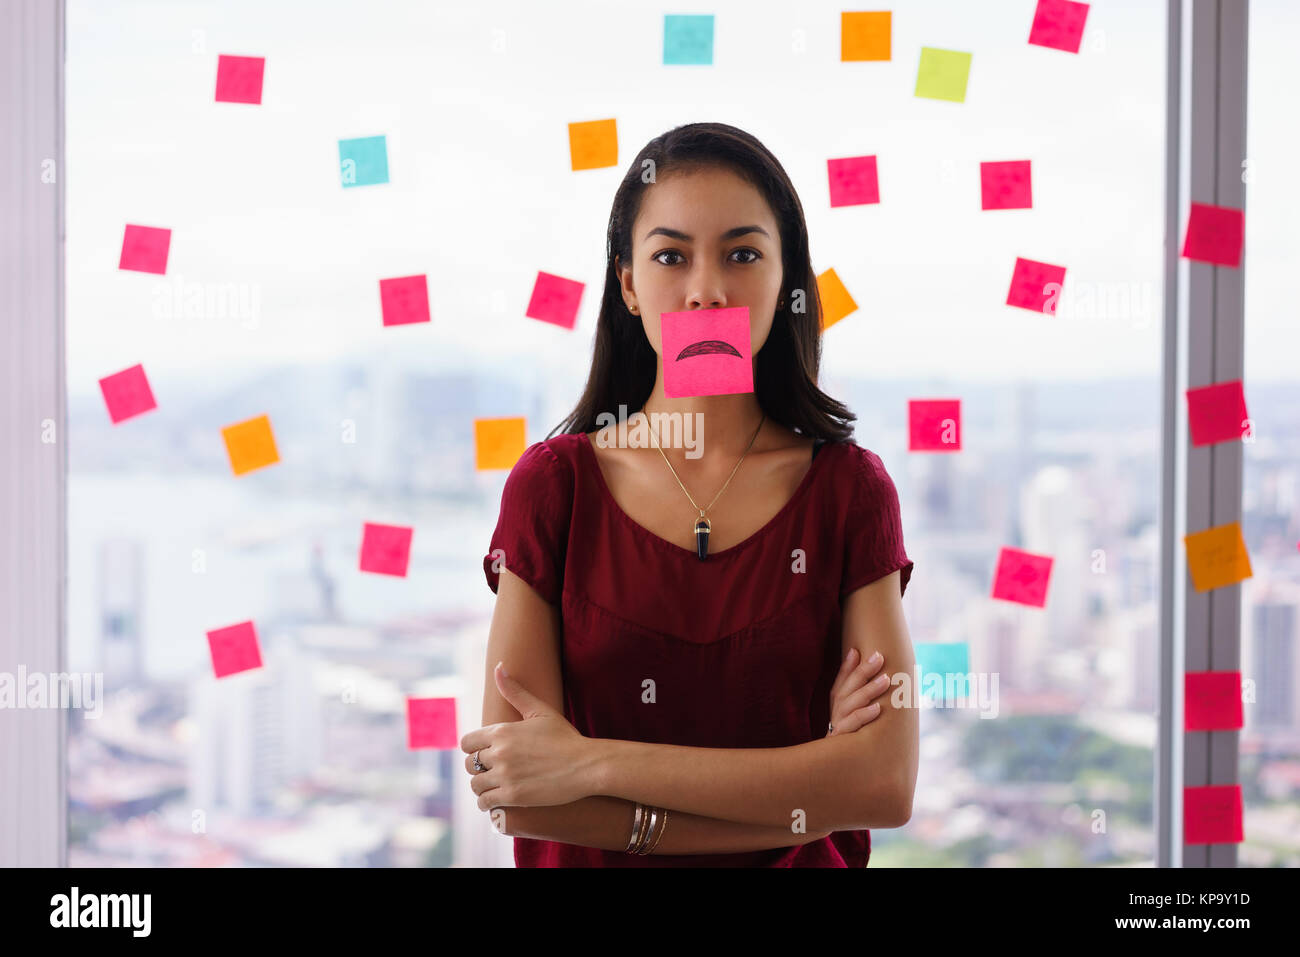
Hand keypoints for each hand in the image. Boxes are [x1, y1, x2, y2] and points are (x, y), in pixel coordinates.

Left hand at [460, 662, 600, 810]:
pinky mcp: (513, 797)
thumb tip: (499, 667)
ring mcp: (505, 776)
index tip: (484, 753)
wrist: (587, 765)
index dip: (473, 749)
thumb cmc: (565, 737)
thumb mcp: (540, 711)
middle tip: (492, 771)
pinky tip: (497, 799)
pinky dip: (487, 803)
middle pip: (469, 764)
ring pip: (475, 785)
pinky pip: (485, 802)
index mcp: (502, 731)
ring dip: (482, 786)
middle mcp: (499, 753)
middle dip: (478, 768)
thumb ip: (515, 691)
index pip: (467, 743)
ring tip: (494, 786)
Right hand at [827, 648, 889, 737]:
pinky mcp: (842, 740)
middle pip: (848, 688)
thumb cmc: (848, 736)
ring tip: (885, 679)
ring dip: (868, 690)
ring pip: (851, 704)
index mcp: (837, 703)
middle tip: (879, 657)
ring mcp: (838, 725)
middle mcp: (836, 712)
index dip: (849, 666)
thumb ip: (852, 687)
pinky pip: (853, 726)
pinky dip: (864, 716)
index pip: (841, 680)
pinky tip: (878, 709)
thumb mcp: (848, 711)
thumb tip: (856, 655)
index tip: (859, 650)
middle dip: (863, 671)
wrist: (834, 768)